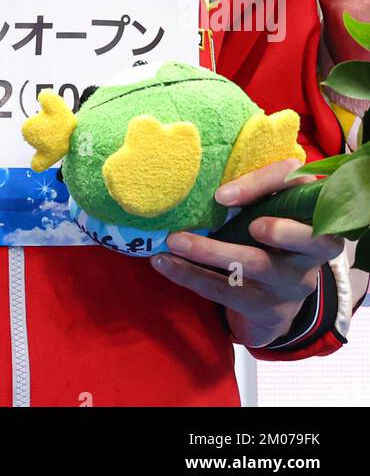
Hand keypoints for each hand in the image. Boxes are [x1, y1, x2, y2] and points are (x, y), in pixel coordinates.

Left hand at [150, 158, 344, 347]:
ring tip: (173, 240)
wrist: (273, 302)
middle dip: (278, 228)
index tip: (222, 194)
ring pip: (256, 265)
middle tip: (234, 214)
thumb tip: (195, 166)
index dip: (264, 185)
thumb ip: (252, 191)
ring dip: (208, 250)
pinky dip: (190, 275)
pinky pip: (227, 290)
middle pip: (306, 238)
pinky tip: (163, 262)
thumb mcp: (269, 210)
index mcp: (310, 211)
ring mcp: (292, 283)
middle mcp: (312, 250)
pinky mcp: (268, 309)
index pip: (298, 185)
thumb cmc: (266, 239)